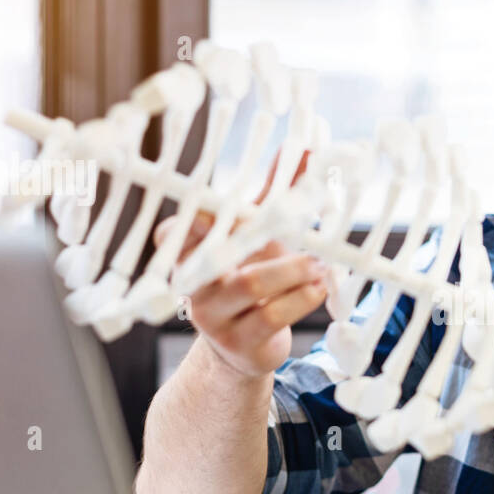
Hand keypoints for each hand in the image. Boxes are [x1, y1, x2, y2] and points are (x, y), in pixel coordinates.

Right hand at [152, 148, 326, 377]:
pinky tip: (318, 287)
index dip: (191, 220)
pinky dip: (299, 299)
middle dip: (261, 236)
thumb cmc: (249, 277)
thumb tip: (303, 147)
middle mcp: (193, 284)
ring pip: (250, 285)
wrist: (247, 346)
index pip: (173, 233)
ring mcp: (212, 317)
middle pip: (220, 253)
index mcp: (188, 252)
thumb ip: (277, 195)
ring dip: (292, 270)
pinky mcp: (240, 344)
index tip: (210, 207)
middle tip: (303, 225)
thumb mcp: (261, 236)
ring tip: (320, 263)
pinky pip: (270, 317)